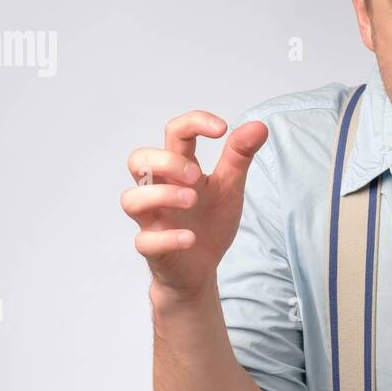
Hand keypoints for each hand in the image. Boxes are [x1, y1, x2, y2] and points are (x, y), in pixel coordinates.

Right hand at [121, 111, 268, 302]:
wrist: (202, 268)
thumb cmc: (210, 221)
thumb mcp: (229, 186)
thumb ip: (239, 156)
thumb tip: (259, 126)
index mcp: (178, 170)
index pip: (174, 133)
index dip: (193, 123)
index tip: (221, 128)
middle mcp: (159, 189)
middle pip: (138, 160)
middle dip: (166, 161)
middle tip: (196, 176)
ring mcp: (152, 219)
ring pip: (131, 199)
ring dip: (161, 195)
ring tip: (192, 200)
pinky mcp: (153, 248)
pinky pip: (145, 241)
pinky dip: (168, 238)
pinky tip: (191, 238)